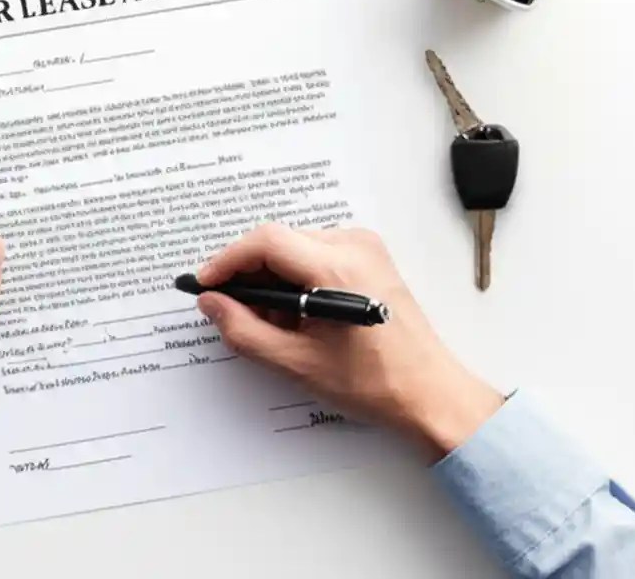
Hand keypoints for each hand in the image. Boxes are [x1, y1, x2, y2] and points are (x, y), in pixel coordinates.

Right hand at [196, 224, 501, 460]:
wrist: (429, 392)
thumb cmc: (374, 383)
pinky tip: (294, 314)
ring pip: (296, 246)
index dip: (227, 260)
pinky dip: (296, 277)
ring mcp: (366, 249)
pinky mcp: (371, 258)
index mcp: (337, 268)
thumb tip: (212, 304)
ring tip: (267, 320)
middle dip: (248, 272)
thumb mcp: (296, 363)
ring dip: (272, 277)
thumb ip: (244, 330)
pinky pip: (317, 254)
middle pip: (279, 241)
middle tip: (229, 308)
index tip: (205, 284)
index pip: (265, 241)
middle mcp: (354, 246)